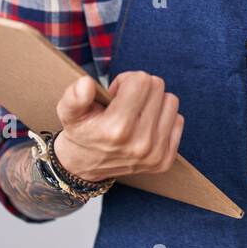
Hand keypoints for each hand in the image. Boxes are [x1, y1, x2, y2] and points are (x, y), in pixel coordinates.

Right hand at [52, 71, 182, 181]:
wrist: (85, 166)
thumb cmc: (81, 132)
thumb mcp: (68, 112)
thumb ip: (74, 96)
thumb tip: (86, 83)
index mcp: (117, 129)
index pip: (141, 81)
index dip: (126, 80)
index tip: (115, 93)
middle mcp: (140, 143)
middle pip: (157, 87)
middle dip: (140, 88)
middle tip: (124, 103)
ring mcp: (155, 154)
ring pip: (171, 101)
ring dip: (154, 102)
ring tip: (135, 113)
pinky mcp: (165, 160)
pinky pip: (178, 120)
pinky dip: (163, 118)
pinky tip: (145, 125)